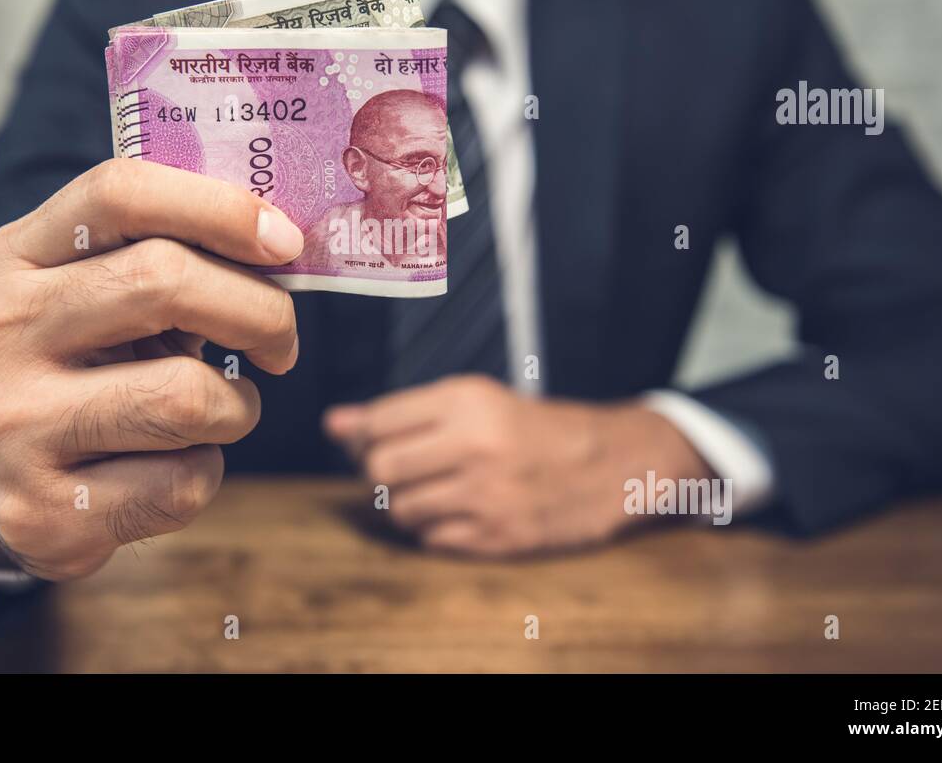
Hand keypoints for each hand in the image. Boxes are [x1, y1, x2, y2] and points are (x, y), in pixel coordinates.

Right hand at [0, 158, 302, 580]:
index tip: (287, 243)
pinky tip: (171, 467)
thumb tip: (282, 240)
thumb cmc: (95, 368)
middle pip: (163, 282)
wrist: (16, 488)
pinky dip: (206, 473)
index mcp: (18, 256)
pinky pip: (180, 483)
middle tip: (282, 342)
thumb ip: (174, 252)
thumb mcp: (108, 294)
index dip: (219, 208)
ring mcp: (11, 424)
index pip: (119, 193)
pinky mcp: (40, 511)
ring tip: (221, 410)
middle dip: (260, 312)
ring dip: (237, 407)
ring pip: (185, 396)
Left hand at [323, 375, 711, 556]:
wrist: (608, 462)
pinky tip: (455, 511)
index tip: (370, 438)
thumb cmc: (529, 427)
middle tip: (398, 468)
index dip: (362, 434)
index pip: (377, 422)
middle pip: (379, 468)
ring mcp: (489, 494)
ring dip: (403, 502)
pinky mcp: (500, 536)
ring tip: (432, 488)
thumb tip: (333, 424)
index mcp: (467, 400)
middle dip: (377, 471)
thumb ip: (400, 412)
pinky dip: (432, 528)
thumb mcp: (473, 400)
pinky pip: (431, 540)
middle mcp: (476, 444)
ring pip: (400, 509)